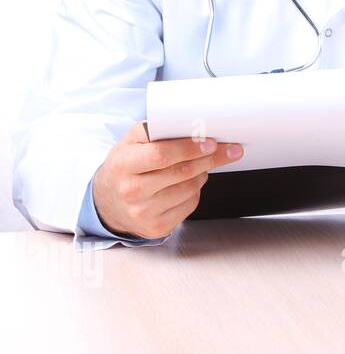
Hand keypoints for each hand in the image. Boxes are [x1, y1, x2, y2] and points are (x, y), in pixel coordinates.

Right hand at [91, 122, 244, 239]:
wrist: (109, 202)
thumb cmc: (126, 167)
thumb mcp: (131, 143)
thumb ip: (157, 130)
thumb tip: (194, 126)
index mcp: (123, 164)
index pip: (161, 155)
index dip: (190, 148)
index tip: (212, 142)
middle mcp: (131, 190)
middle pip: (181, 172)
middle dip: (209, 158)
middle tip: (227, 149)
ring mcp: (143, 212)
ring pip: (190, 188)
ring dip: (202, 173)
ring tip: (200, 165)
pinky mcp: (157, 227)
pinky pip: (190, 205)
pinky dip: (196, 192)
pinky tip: (188, 184)